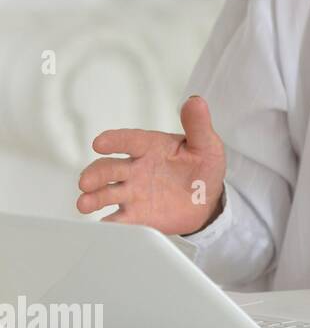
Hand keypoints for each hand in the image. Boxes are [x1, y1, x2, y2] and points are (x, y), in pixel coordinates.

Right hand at [76, 95, 226, 234]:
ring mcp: (133, 192)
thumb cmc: (203, 167)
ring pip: (106, 193)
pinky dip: (110, 224)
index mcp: (150, 147)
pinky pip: (119, 220)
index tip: (100, 143)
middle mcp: (135, 169)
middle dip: (95, 174)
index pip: (129, 140)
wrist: (207, 200)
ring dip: (93, 198)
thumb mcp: (206, 145)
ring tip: (84, 204)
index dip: (114, 141)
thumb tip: (195, 101)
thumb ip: (198, 126)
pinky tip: (105, 226)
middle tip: (86, 182)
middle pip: (108, 168)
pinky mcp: (136, 215)